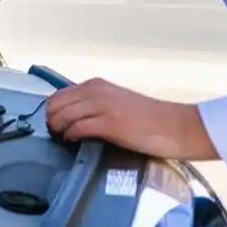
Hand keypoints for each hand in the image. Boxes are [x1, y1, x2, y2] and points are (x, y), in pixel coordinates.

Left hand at [45, 78, 218, 160]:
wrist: (175, 126)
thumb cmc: (148, 119)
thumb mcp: (116, 103)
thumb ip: (94, 105)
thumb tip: (71, 118)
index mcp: (96, 85)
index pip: (58, 95)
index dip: (52, 112)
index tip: (54, 126)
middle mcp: (96, 91)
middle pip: (55, 105)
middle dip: (51, 121)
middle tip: (56, 136)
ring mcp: (102, 106)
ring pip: (62, 115)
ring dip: (58, 130)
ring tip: (63, 140)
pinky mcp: (109, 123)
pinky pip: (77, 128)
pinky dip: (70, 136)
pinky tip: (75, 141)